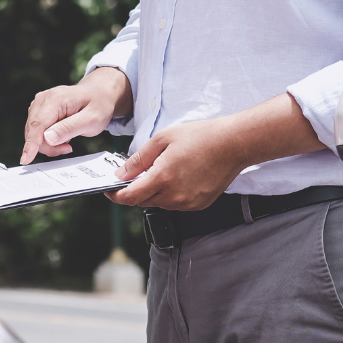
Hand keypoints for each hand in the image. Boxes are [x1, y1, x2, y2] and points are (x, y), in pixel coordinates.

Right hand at [22, 67, 131, 163]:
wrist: (99, 94)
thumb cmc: (98, 105)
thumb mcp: (92, 120)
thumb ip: (69, 129)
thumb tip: (48, 138)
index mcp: (55, 99)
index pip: (38, 124)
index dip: (31, 144)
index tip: (26, 159)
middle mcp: (43, 99)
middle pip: (34, 131)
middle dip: (48, 146)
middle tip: (68, 148)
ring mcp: (39, 104)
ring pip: (34, 133)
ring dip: (48, 144)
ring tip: (68, 141)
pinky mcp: (39, 111)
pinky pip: (36, 131)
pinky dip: (47, 139)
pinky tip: (61, 137)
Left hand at [108, 116, 249, 210]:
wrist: (233, 144)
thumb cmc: (201, 137)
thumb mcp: (163, 139)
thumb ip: (139, 159)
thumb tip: (122, 174)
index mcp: (162, 178)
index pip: (129, 197)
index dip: (115, 195)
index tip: (110, 191)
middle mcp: (173, 196)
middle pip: (143, 201)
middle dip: (135, 190)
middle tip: (138, 173)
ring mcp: (187, 203)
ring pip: (159, 203)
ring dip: (154, 192)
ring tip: (163, 171)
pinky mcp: (198, 205)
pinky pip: (176, 204)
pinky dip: (170, 194)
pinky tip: (179, 177)